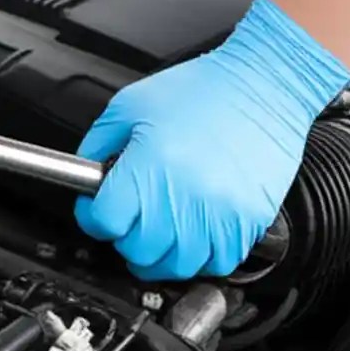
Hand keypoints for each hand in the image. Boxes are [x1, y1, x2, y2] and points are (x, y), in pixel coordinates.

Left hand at [74, 0, 349, 280]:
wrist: (263, 85)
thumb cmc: (201, 91)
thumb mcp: (129, 106)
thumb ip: (97, 146)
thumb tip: (86, 181)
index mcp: (149, 166)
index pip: (105, 221)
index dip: (94, 216)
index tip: (99, 210)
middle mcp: (184, 196)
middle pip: (138, 251)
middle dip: (125, 237)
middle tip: (130, 220)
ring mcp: (219, 214)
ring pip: (177, 266)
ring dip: (162, 255)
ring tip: (160, 232)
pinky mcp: (248, 222)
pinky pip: (218, 263)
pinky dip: (201, 256)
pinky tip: (194, 233)